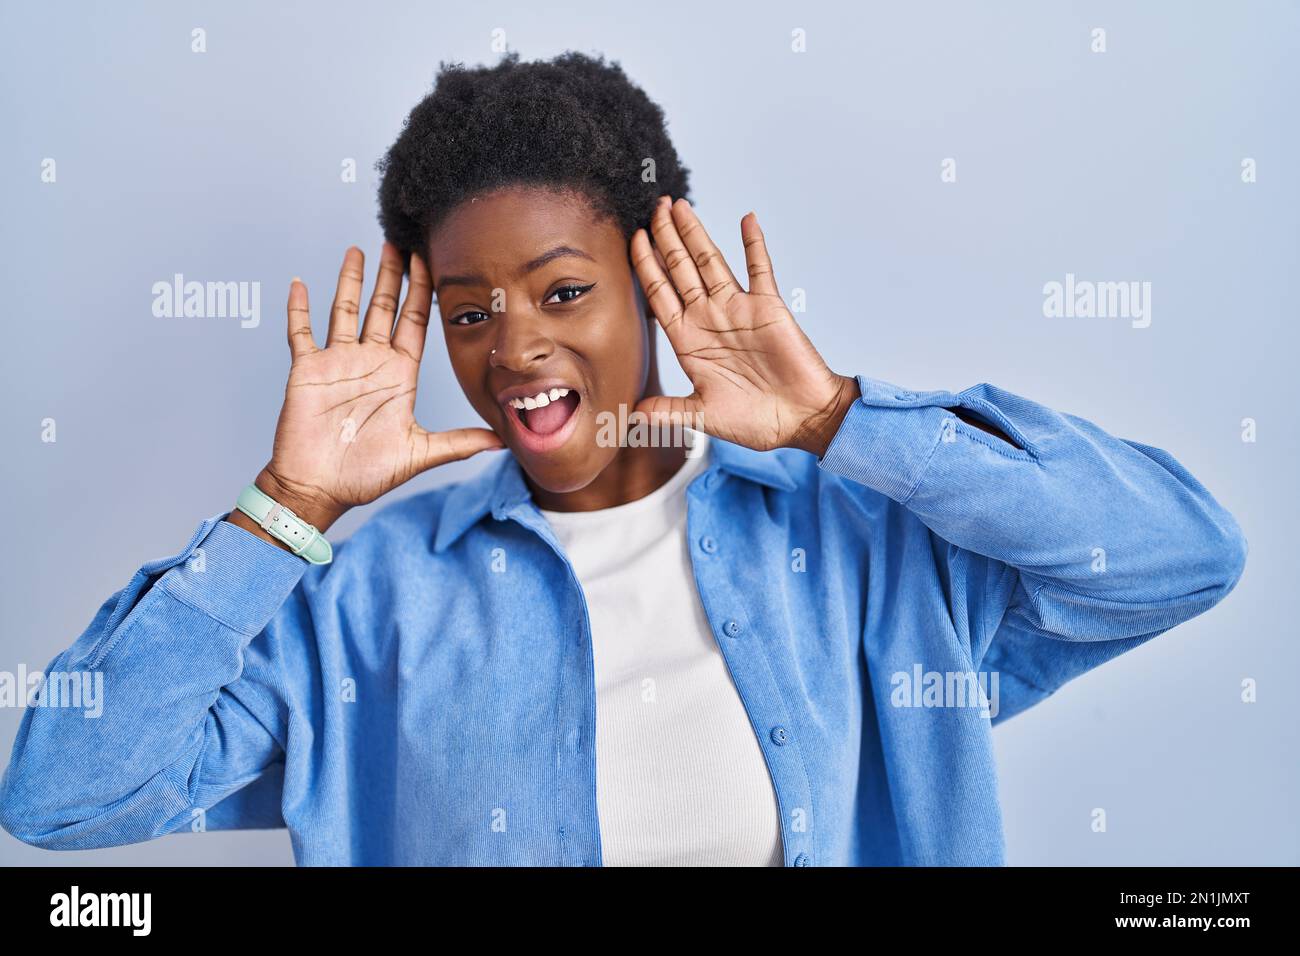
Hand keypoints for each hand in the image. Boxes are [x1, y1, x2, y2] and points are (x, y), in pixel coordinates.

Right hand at [254, 243, 503, 530]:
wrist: (321, 489)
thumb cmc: (366, 475)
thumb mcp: (420, 453)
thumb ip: (460, 443)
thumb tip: (504, 441)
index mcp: (399, 375)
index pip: (415, 323)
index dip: (423, 292)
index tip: (429, 261)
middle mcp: (371, 362)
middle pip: (384, 307)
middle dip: (392, 275)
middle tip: (398, 241)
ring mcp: (338, 363)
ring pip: (345, 310)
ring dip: (351, 281)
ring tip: (358, 250)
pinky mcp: (307, 370)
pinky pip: (301, 332)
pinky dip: (299, 308)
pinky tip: (299, 282)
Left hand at [630, 197, 858, 456]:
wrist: (800, 420)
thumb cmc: (755, 421)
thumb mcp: (704, 416)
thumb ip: (669, 410)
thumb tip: (635, 416)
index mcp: (689, 341)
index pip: (660, 294)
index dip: (646, 267)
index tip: (635, 239)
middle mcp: (709, 319)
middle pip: (681, 269)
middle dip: (666, 237)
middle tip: (656, 206)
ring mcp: (738, 310)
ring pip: (711, 262)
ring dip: (696, 234)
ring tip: (681, 206)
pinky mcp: (768, 307)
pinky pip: (759, 269)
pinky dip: (753, 244)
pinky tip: (746, 220)